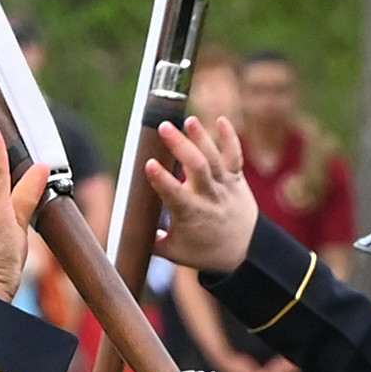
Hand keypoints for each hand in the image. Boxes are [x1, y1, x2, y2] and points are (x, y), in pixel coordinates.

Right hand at [146, 115, 259, 273]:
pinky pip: (234, 156)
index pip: (174, 194)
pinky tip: (219, 119)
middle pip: (197, 167)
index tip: (148, 163)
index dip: (161, 179)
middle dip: (180, 146)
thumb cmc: (203, 252)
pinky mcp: (236, 179)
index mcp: (191, 215)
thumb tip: (124, 228)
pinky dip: (229, 137)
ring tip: (187, 120)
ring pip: (214, 158)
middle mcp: (210, 197)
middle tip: (163, 127)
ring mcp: (225, 186)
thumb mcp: (173, 251)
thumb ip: (149, 239)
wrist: (246, 252)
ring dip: (200, 137)